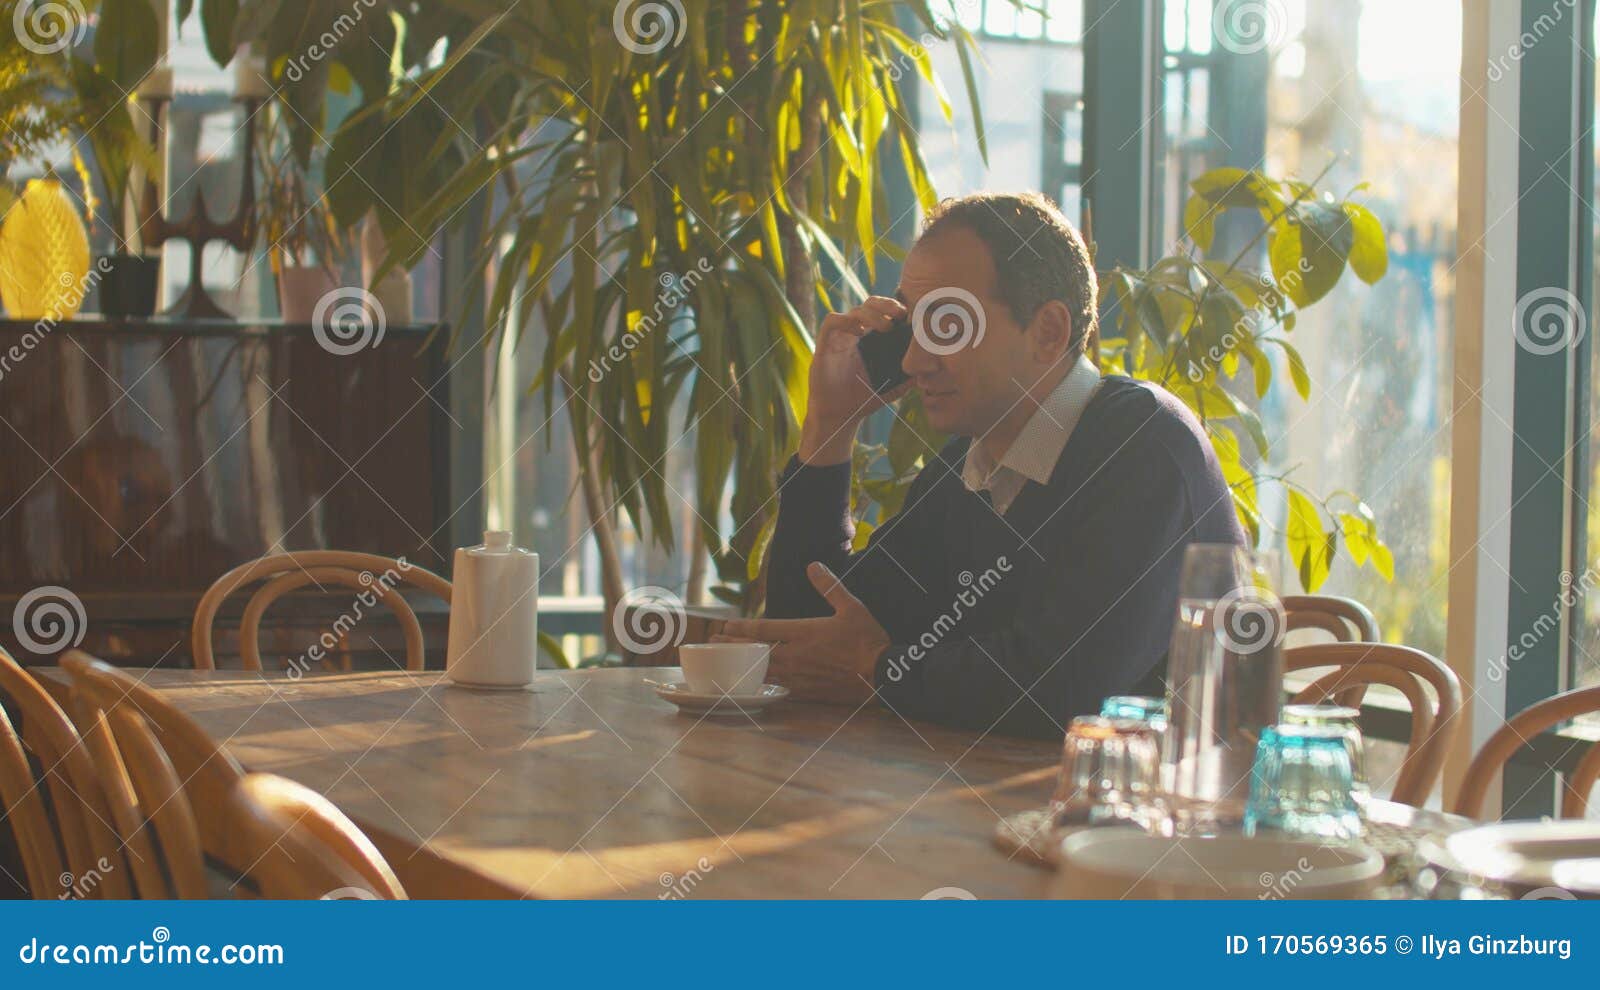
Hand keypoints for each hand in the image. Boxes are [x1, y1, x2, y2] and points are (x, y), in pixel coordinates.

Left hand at [715, 563, 890, 704]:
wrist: (883, 676)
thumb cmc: (868, 640)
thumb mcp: (851, 607)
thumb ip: (829, 586)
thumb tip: (813, 566)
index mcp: (803, 632)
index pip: (762, 628)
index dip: (740, 627)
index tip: (724, 625)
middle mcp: (796, 655)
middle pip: (754, 650)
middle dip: (732, 645)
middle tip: (713, 641)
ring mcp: (799, 676)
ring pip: (761, 671)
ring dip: (741, 664)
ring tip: (725, 661)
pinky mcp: (807, 692)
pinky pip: (777, 688)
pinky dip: (762, 683)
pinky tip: (754, 684)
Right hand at [799, 297, 911, 463]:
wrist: (839, 415)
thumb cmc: (863, 399)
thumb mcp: (892, 387)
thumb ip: (909, 376)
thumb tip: (930, 368)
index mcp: (870, 340)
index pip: (882, 312)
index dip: (895, 308)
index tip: (910, 316)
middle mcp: (854, 334)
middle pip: (869, 304)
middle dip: (886, 304)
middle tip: (901, 313)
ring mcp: (839, 338)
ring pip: (854, 310)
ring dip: (872, 314)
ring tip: (886, 328)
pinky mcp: (824, 345)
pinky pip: (831, 321)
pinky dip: (846, 321)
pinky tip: (860, 332)